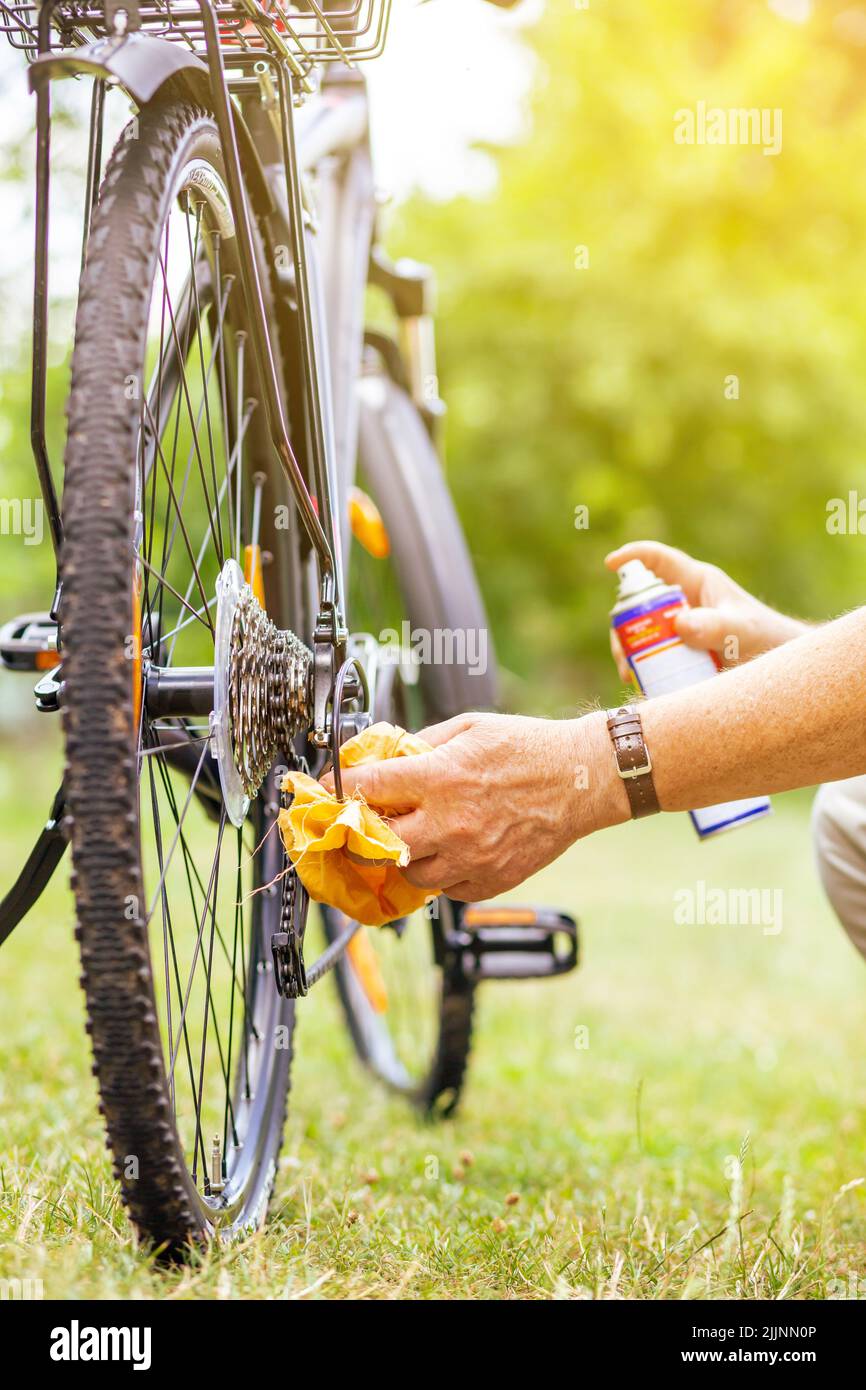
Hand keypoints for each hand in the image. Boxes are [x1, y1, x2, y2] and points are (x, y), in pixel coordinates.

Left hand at [321, 710, 627, 901]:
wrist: (582, 780)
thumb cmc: (529, 748)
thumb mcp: (468, 728)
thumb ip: (422, 744)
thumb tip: (386, 756)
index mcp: (441, 777)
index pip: (370, 787)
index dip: (340, 785)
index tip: (326, 786)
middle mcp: (451, 822)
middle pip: (380, 840)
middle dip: (364, 829)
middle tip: (362, 821)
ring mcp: (471, 856)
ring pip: (410, 872)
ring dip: (402, 855)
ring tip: (413, 836)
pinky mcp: (490, 880)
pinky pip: (446, 888)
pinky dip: (440, 872)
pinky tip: (448, 850)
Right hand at [605, 540, 807, 681]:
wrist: (780, 673)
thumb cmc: (768, 640)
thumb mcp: (744, 632)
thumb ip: (716, 626)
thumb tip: (679, 625)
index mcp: (696, 582)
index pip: (660, 560)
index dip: (634, 556)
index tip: (611, 564)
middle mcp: (681, 602)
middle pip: (638, 603)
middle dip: (623, 624)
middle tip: (623, 650)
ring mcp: (677, 629)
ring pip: (637, 633)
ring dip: (627, 651)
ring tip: (630, 673)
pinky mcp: (676, 654)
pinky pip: (648, 657)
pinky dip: (639, 669)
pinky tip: (641, 684)